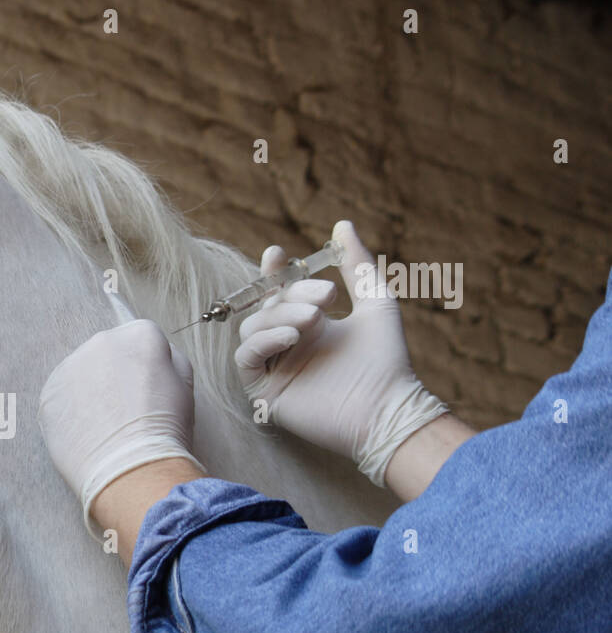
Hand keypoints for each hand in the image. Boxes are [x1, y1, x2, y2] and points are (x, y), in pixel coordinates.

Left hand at [39, 319, 202, 532]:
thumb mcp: (185, 388)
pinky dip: (71, 412)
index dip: (148, 369)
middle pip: (109, 353)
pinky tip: (87, 433)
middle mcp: (102, 342)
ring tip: (106, 426)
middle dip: (116, 375)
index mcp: (140, 336)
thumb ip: (172, 360)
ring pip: (82, 373)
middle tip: (126, 411)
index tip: (149, 392)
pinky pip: (61, 397)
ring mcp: (70, 366)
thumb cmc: (164, 432)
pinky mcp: (49, 394)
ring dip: (91, 391)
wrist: (131, 470)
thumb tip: (158, 355)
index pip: (143, 340)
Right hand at [235, 220, 448, 486]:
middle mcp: (288, 345)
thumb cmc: (387, 360)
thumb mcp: (376, 301)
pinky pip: (245, 358)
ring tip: (314, 321)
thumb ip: (357, 263)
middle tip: (326, 297)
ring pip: (252, 329)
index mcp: (309, 325)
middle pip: (265, 307)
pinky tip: (291, 338)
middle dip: (289, 295)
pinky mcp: (265, 391)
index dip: (271, 272)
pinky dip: (262, 342)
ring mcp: (275, 368)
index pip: (277, 293)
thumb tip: (342, 225)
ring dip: (279, 317)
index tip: (277, 253)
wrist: (387, 408)